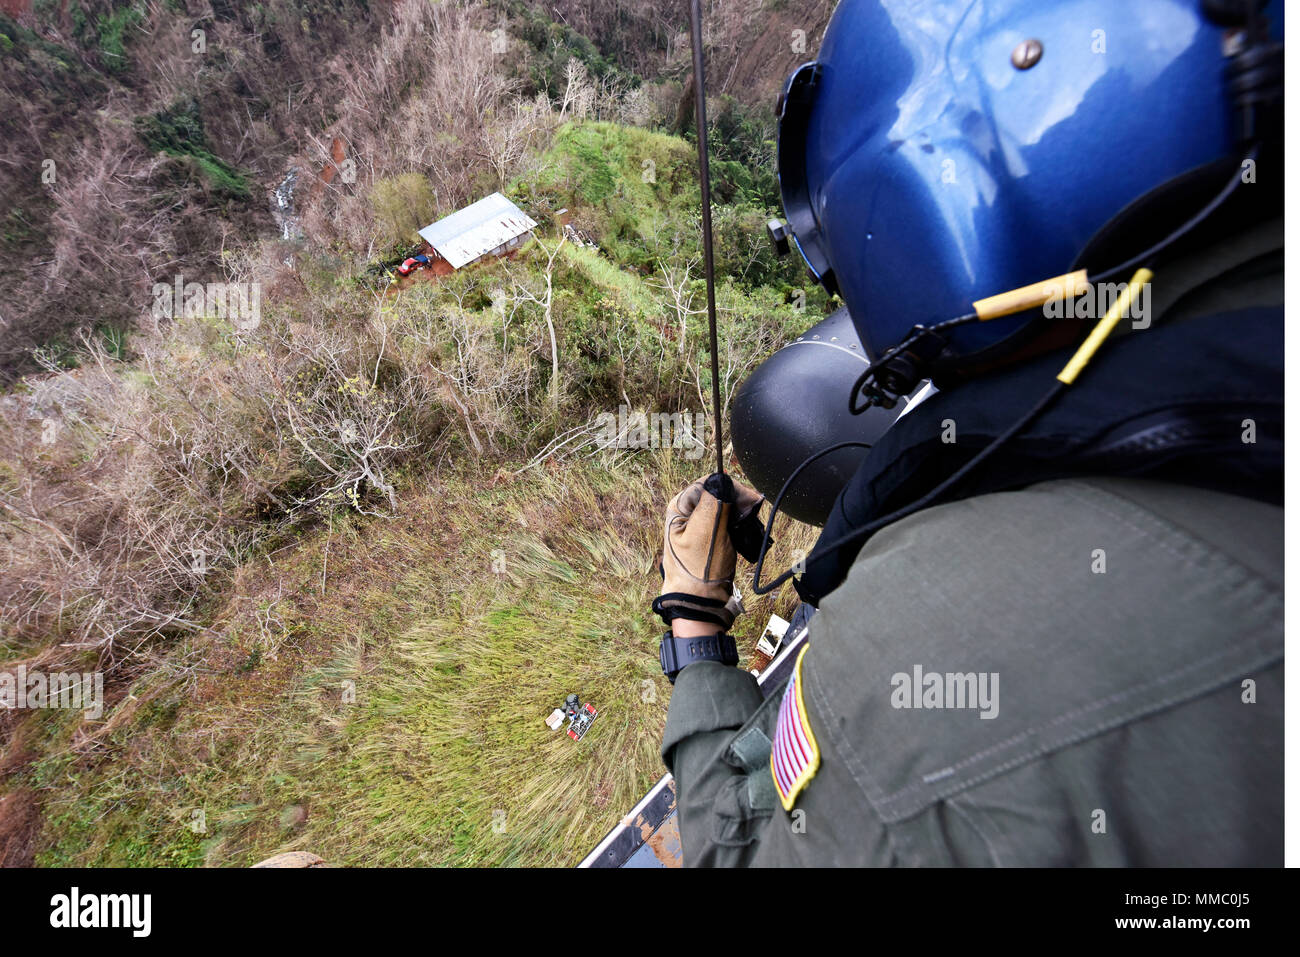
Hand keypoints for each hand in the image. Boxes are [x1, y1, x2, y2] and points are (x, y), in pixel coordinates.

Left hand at [654, 473, 763, 629]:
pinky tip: (745, 530)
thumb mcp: (706, 534)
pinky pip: (727, 519)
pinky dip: (738, 522)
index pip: (707, 483)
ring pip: (724, 505)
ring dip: (739, 511)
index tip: (749, 501)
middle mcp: (686, 512)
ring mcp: (698, 524)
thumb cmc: (700, 571)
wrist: (701, 601)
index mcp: (678, 508)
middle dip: (737, 500)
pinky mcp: (710, 535)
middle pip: (717, 492)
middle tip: (753, 513)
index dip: (730, 488)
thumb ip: (713, 504)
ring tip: (750, 523)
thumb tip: (721, 481)